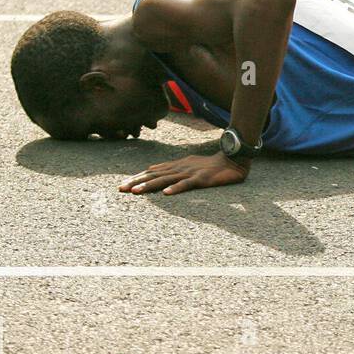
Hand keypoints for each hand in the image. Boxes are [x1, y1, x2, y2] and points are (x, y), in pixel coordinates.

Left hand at [119, 152, 248, 195]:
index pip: (152, 172)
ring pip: (166, 179)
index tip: (122, 186)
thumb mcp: (187, 164)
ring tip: (136, 192)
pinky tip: (166, 194)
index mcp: (176, 166)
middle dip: (137, 182)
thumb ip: (170, 167)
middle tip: (121, 189)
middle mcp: (180, 168)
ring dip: (150, 185)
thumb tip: (152, 168)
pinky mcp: (202, 179)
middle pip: (154, 175)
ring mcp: (190, 173)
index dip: (137, 178)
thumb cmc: (210, 164)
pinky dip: (176, 188)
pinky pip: (187, 184)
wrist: (232, 159)